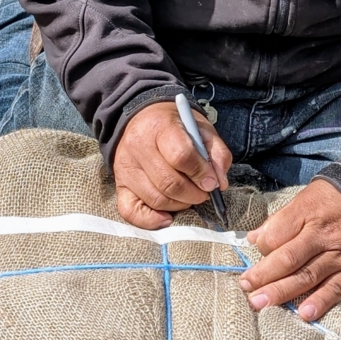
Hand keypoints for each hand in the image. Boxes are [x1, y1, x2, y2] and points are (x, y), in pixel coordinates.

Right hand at [113, 101, 232, 228]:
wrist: (141, 118)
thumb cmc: (175, 126)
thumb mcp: (200, 128)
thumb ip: (217, 152)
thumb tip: (220, 182)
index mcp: (160, 127)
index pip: (181, 156)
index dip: (200, 173)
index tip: (212, 181)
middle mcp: (138, 147)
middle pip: (168, 182)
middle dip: (193, 194)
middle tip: (203, 193)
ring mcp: (125, 168)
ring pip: (155, 199)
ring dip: (179, 205)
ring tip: (188, 197)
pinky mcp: (119, 185)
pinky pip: (130, 211)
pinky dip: (150, 221)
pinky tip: (167, 218)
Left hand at [239, 179, 340, 320]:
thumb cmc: (338, 198)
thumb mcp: (307, 196)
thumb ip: (281, 220)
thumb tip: (254, 238)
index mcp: (308, 213)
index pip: (277, 234)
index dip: (262, 248)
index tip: (254, 258)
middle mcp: (324, 235)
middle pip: (289, 259)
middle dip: (264, 276)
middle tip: (245, 290)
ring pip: (308, 276)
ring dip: (282, 292)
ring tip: (261, 304)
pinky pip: (337, 288)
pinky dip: (321, 302)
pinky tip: (304, 314)